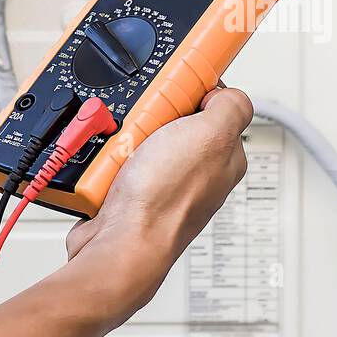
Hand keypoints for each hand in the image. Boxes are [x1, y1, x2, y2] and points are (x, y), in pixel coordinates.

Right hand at [63, 87, 252, 315]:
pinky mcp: (129, 194)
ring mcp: (161, 183)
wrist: (119, 246)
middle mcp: (196, 172)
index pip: (213, 106)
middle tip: (145, 126)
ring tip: (122, 148)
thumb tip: (227, 94)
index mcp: (224, 156)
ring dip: (122, 136)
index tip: (175, 90)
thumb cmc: (164, 201)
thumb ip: (231, 106)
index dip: (192, 91)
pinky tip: (108, 168)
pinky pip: (113, 161)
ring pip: (138, 137)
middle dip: (150, 115)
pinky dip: (105, 159)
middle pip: (170, 119)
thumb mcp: (212, 134)